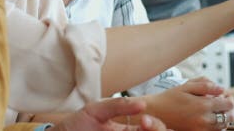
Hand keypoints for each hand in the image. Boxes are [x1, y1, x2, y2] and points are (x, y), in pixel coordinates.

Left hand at [51, 97, 166, 130]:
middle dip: (157, 130)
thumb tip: (142, 104)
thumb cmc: (76, 126)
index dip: (155, 125)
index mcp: (127, 130)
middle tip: (145, 125)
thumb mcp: (96, 110)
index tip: (144, 120)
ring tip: (143, 129)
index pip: (152, 127)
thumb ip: (117, 106)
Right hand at [144, 77, 233, 130]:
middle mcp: (205, 120)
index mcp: (203, 105)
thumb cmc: (169, 98)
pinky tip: (210, 118)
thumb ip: (205, 85)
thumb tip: (221, 89)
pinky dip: (217, 125)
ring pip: (224, 125)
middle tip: (222, 102)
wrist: (155, 113)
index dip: (229, 97)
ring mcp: (202, 129)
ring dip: (224, 116)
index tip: (224, 94)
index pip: (228, 104)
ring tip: (216, 109)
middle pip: (229, 116)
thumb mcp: (186, 86)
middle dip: (229, 108)